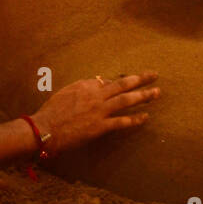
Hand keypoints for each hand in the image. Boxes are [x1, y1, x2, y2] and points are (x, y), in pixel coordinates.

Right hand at [31, 72, 159, 154]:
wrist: (45, 129)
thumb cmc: (51, 112)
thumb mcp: (66, 93)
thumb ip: (82, 88)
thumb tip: (96, 83)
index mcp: (86, 85)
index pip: (107, 82)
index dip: (116, 85)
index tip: (123, 86)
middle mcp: (96, 95)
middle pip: (123, 84)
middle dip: (141, 79)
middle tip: (154, 75)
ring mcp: (100, 110)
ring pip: (126, 100)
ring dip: (144, 96)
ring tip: (157, 92)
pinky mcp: (100, 126)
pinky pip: (122, 121)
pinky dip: (135, 119)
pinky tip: (145, 117)